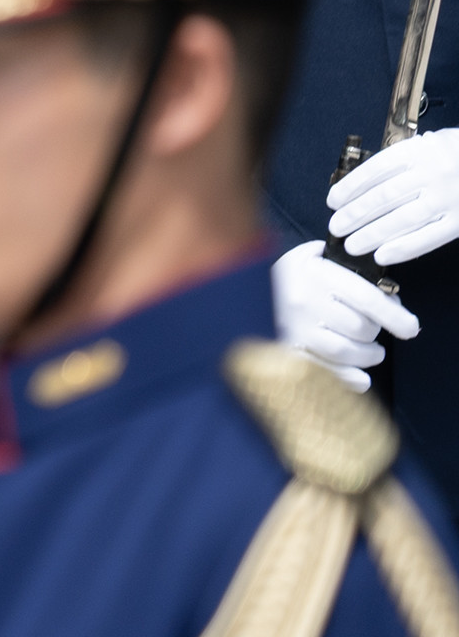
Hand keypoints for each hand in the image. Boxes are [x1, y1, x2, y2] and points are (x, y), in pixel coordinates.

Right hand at [276, 241, 419, 390]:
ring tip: (370, 353)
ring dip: (367, 356)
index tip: (410, 328)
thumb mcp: (304, 257)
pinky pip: (326, 374)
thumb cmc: (277, 276)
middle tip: (373, 333)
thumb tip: (375, 280)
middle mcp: (304, 304)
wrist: (226, 294)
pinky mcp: (284, 353)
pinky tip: (359, 377)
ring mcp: (293, 331)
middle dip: (375, 334)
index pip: (368, 299)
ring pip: (348, 353)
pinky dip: (349, 380)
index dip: (396, 316)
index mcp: (314, 275)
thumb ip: (337, 262)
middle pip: (362, 329)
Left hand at [331, 130, 458, 266]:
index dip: (350, 187)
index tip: (333, 201)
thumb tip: (363, 187)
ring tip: (352, 245)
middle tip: (336, 227)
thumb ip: (403, 161)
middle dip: (355, 215)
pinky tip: (382, 255)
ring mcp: (448, 197)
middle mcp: (433, 172)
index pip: (376, 169)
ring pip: (402, 219)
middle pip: (384, 197)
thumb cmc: (458, 155)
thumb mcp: (432, 144)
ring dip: (372, 234)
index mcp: (420, 151)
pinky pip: (428, 237)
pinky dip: (403, 248)